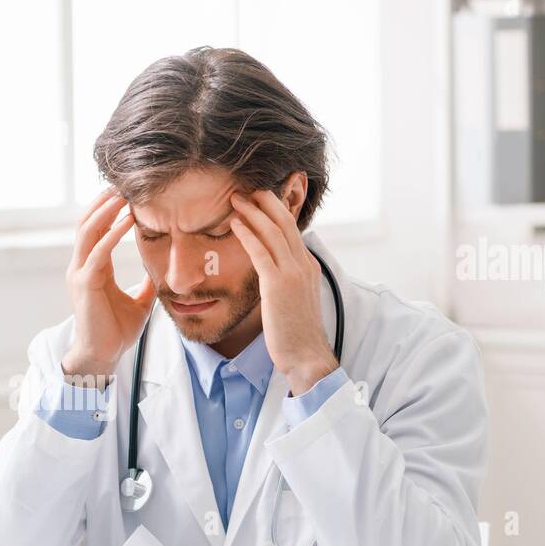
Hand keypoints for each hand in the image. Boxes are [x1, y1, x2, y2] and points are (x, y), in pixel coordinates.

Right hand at [61, 189, 155, 379]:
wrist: (104, 355)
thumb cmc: (117, 331)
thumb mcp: (140, 301)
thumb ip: (147, 284)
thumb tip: (162, 271)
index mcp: (93, 268)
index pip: (96, 230)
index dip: (107, 210)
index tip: (125, 194)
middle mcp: (81, 267)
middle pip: (87, 223)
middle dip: (103, 202)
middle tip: (122, 184)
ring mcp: (80, 274)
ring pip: (87, 232)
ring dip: (105, 211)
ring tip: (122, 195)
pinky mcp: (85, 284)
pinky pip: (98, 253)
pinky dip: (111, 235)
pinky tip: (126, 222)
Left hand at [229, 190, 337, 395]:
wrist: (306, 355)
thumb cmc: (296, 333)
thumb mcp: (294, 300)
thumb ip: (284, 282)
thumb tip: (269, 274)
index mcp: (308, 266)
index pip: (292, 230)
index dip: (275, 211)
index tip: (259, 199)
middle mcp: (304, 264)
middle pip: (284, 223)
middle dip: (265, 202)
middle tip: (245, 189)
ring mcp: (293, 273)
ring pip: (273, 232)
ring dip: (253, 212)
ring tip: (235, 198)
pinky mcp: (279, 285)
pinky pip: (261, 252)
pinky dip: (248, 233)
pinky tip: (235, 223)